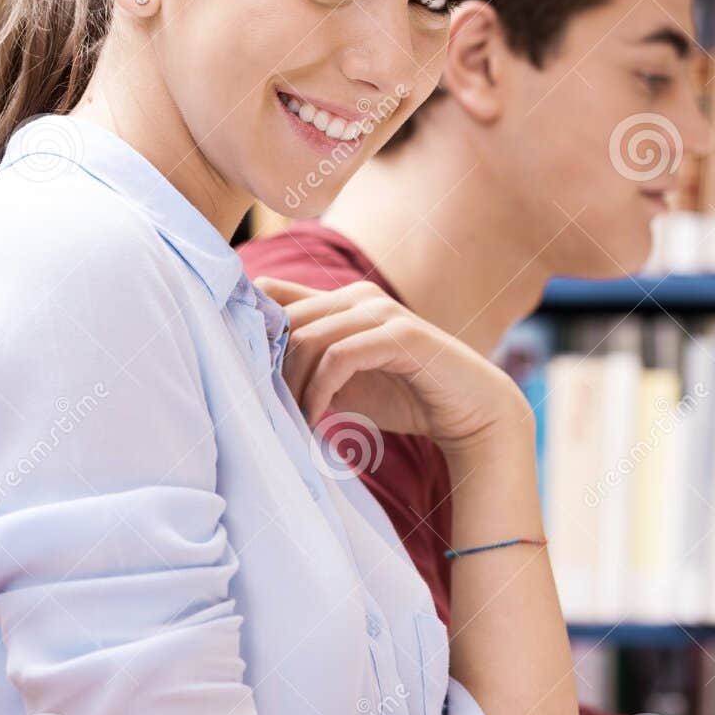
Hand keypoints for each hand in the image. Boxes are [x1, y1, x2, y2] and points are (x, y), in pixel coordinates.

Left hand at [254, 277, 531, 455]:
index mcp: (343, 298)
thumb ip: (308, 366)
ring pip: (308, 339)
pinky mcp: (400, 335)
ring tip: (293, 420)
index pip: (274, 295)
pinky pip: (339, 357)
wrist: (470, 411)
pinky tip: (315, 418)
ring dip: (292, 386)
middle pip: (285, 320)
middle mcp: (360, 294)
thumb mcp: (344, 380)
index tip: (244, 375)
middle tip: (268, 409)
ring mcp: (381, 311)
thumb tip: (250, 369)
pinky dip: (318, 392)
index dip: (250, 329)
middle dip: (269, 368)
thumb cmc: (405, 396)